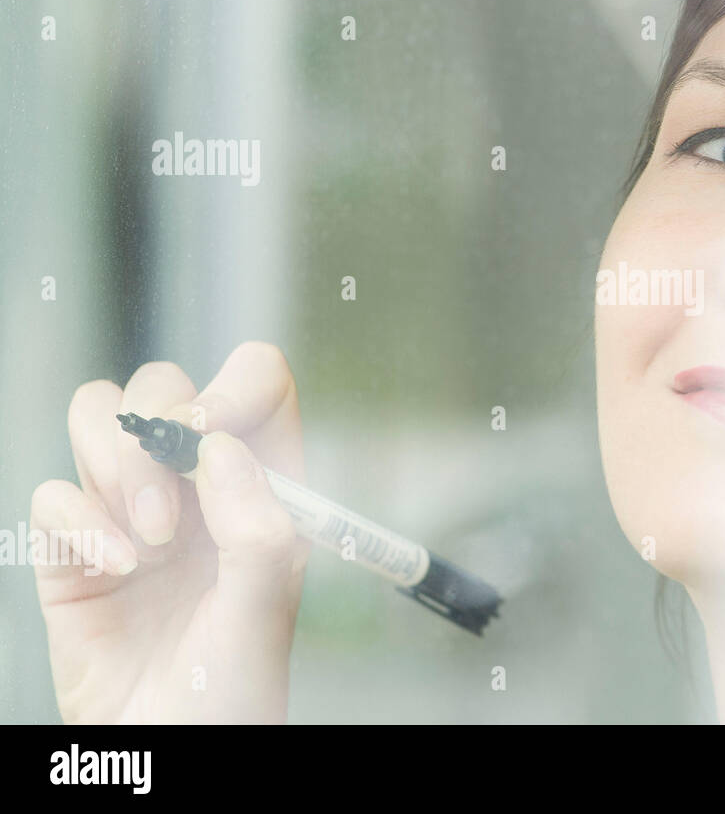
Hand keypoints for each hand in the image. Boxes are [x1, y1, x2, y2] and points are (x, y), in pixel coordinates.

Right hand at [32, 341, 309, 722]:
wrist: (171, 747)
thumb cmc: (234, 685)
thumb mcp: (268, 606)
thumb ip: (258, 525)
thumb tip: (219, 448)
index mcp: (258, 481)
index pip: (256, 380)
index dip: (235, 383)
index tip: (211, 427)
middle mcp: (195, 483)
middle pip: (162, 385)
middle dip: (160, 428)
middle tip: (176, 505)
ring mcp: (129, 508)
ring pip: (97, 415)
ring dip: (118, 466)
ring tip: (151, 541)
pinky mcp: (72, 547)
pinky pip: (52, 493)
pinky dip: (78, 522)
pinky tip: (116, 568)